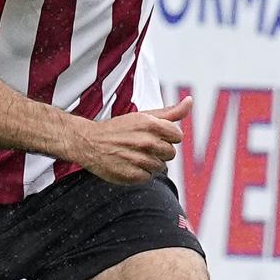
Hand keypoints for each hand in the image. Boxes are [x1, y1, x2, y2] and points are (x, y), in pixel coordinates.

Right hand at [74, 96, 190, 185]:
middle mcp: (146, 141)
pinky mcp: (132, 175)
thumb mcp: (143, 116)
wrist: (89, 143)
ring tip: (134, 156)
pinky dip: (140, 173)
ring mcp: (139, 159)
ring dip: (150, 163)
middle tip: (141, 146)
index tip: (154, 136)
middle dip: (159, 150)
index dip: (167, 136)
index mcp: (150, 124)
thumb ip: (170, 112)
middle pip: (171, 153)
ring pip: (161, 166)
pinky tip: (129, 165)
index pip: (177, 136)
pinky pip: (148, 177)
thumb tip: (190, 101)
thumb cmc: (118, 129)